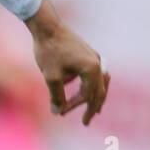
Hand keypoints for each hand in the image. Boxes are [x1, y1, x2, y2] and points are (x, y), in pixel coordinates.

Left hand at [25, 0, 109, 126]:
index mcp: (91, 69)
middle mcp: (98, 63)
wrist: (48, 27)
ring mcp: (96, 58)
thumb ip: (56, 96)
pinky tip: (88, 90)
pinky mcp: (90, 54)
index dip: (74, 106)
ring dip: (97, 96)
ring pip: (101, 82)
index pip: (86, 95)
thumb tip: (57, 113)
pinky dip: (95, 85)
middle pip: (99, 91)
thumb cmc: (49, 50)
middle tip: (85, 122)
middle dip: (92, 107)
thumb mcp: (51, 77)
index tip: (61, 112)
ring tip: (95, 110)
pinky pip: (98, 74)